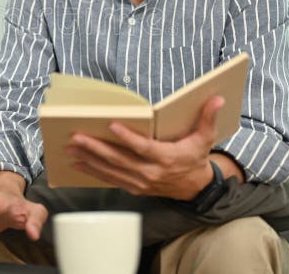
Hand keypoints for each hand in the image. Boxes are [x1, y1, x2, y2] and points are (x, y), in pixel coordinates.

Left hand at [66, 95, 224, 199]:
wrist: (195, 189)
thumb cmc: (196, 158)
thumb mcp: (205, 138)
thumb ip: (208, 118)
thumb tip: (217, 99)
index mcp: (166, 158)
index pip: (143, 147)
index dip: (128, 138)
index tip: (111, 125)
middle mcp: (150, 173)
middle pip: (119, 159)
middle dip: (96, 147)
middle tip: (77, 136)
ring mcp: (140, 182)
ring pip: (110, 170)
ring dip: (89, 159)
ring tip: (71, 148)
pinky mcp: (133, 188)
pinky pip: (110, 179)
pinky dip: (93, 171)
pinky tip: (78, 163)